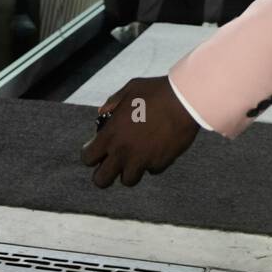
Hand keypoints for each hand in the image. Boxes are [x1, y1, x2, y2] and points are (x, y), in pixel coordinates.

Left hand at [81, 76, 199, 187]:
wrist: (184, 101)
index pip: (87, 158)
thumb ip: (112, 103)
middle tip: (110, 165)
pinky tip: (155, 150)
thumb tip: (102, 114)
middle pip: (102, 180)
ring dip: (129, 171)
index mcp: (110, 135)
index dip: (90, 155)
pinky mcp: (160, 164)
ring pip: (128, 181)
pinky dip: (151, 164)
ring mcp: (142, 160)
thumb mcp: (129, 91)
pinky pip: (151, 171)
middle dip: (103, 175)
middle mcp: (123, 152)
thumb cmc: (155, 92)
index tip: (96, 150)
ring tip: (134, 159)